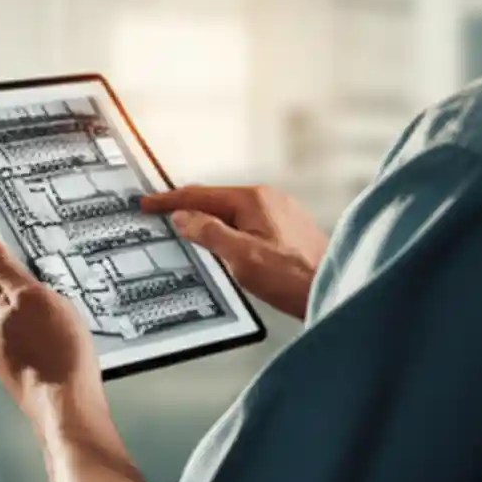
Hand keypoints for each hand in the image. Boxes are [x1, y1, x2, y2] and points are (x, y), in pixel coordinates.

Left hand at [0, 237, 108, 432]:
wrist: (67, 407)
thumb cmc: (54, 350)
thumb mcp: (32, 297)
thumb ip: (5, 270)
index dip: (20, 263)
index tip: (43, 265)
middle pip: (13, 296)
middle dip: (37, 290)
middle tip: (61, 293)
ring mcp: (8, 354)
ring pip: (29, 320)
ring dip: (48, 314)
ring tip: (68, 321)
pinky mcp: (26, 370)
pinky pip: (39, 341)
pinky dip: (54, 336)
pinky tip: (69, 342)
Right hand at [141, 185, 327, 320]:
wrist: (332, 287)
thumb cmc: (292, 276)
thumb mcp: (241, 256)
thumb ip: (208, 233)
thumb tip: (183, 217)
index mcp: (254, 199)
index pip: (201, 194)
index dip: (170, 200)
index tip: (149, 204)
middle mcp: (268, 199)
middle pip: (217, 200)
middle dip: (188, 207)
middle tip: (161, 214)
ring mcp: (280, 213)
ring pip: (233, 212)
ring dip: (208, 220)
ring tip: (186, 231)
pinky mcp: (287, 230)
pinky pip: (247, 222)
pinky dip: (227, 229)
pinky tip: (223, 244)